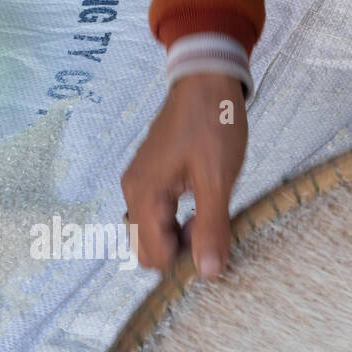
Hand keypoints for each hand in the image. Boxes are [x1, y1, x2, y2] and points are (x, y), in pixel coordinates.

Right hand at [120, 73, 247, 278]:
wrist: (207, 80)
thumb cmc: (213, 123)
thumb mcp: (217, 180)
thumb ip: (211, 228)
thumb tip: (208, 272)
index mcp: (144, 194)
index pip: (153, 256)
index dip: (185, 261)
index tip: (213, 245)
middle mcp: (133, 191)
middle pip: (148, 248)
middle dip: (180, 251)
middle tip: (213, 230)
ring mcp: (140, 183)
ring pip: (154, 232)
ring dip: (181, 235)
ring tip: (211, 214)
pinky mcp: (152, 176)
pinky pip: (159, 213)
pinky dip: (180, 220)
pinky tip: (204, 204)